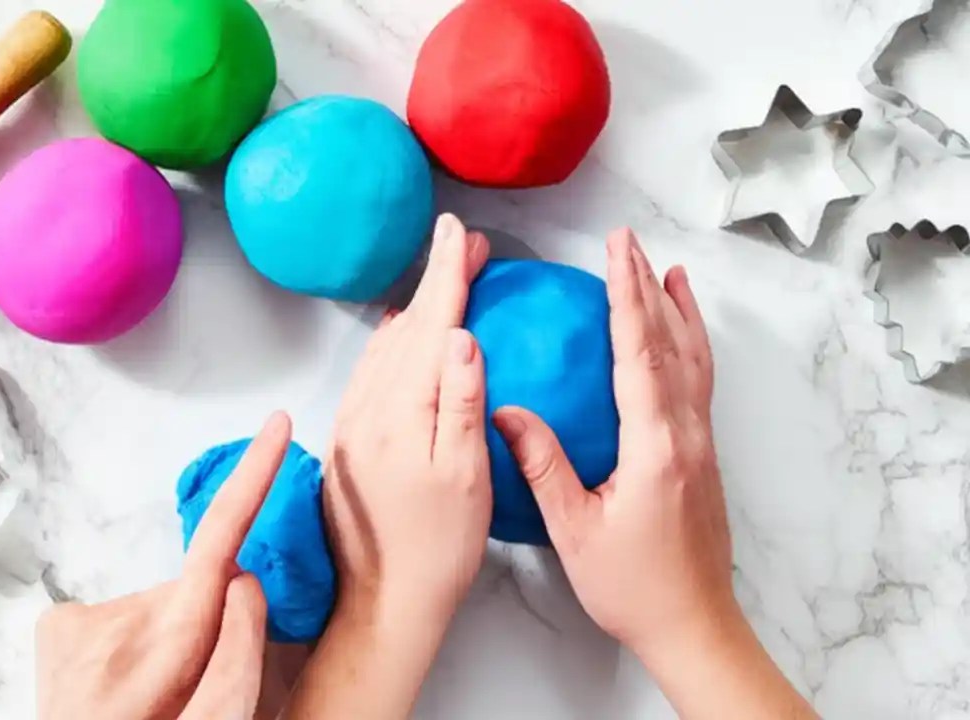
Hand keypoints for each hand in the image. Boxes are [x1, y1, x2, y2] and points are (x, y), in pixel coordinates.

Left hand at [35, 413, 288, 719]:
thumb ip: (239, 656)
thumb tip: (240, 580)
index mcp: (168, 649)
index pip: (221, 545)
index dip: (251, 482)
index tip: (274, 429)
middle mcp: (119, 625)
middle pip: (196, 595)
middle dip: (205, 623)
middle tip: (186, 691)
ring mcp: (81, 625)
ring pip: (158, 610)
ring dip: (163, 643)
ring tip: (146, 701)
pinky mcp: (59, 627)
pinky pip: (118, 619)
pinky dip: (127, 645)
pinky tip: (113, 686)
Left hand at [287, 213, 491, 718]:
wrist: (382, 599)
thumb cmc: (437, 547)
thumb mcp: (466, 478)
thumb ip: (461, 403)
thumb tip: (462, 335)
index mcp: (400, 412)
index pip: (430, 326)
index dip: (447, 274)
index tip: (459, 231)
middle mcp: (367, 410)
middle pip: (406, 328)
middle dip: (435, 280)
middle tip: (462, 243)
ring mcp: (352, 425)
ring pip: (385, 348)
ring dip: (414, 309)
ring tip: (441, 280)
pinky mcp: (347, 442)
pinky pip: (371, 374)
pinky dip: (392, 344)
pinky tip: (403, 340)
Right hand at [494, 227, 727, 653]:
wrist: (693, 625)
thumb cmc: (633, 586)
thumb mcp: (574, 530)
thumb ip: (543, 465)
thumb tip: (507, 411)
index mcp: (654, 446)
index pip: (639, 354)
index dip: (625, 296)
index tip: (616, 252)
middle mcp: (686, 435)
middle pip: (669, 344)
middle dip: (646, 286)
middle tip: (627, 241)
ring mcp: (700, 444)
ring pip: (693, 360)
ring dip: (678, 310)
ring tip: (669, 269)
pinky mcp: (702, 456)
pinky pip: (699, 383)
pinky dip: (691, 347)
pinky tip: (681, 338)